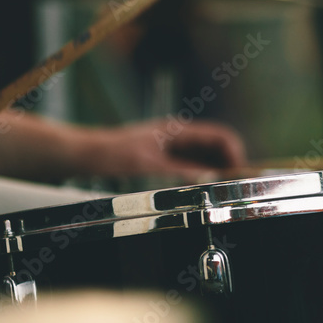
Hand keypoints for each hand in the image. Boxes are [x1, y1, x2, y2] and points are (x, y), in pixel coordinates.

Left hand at [83, 119, 246, 180]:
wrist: (84, 155)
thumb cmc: (111, 155)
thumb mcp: (149, 166)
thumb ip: (182, 172)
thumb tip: (211, 180)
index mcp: (178, 130)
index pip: (220, 136)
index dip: (235, 153)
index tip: (238, 174)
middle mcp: (179, 137)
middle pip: (218, 148)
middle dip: (229, 165)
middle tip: (233, 187)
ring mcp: (173, 148)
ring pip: (207, 160)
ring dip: (216, 174)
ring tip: (220, 192)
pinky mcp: (166, 160)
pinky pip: (193, 168)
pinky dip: (202, 179)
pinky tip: (201, 192)